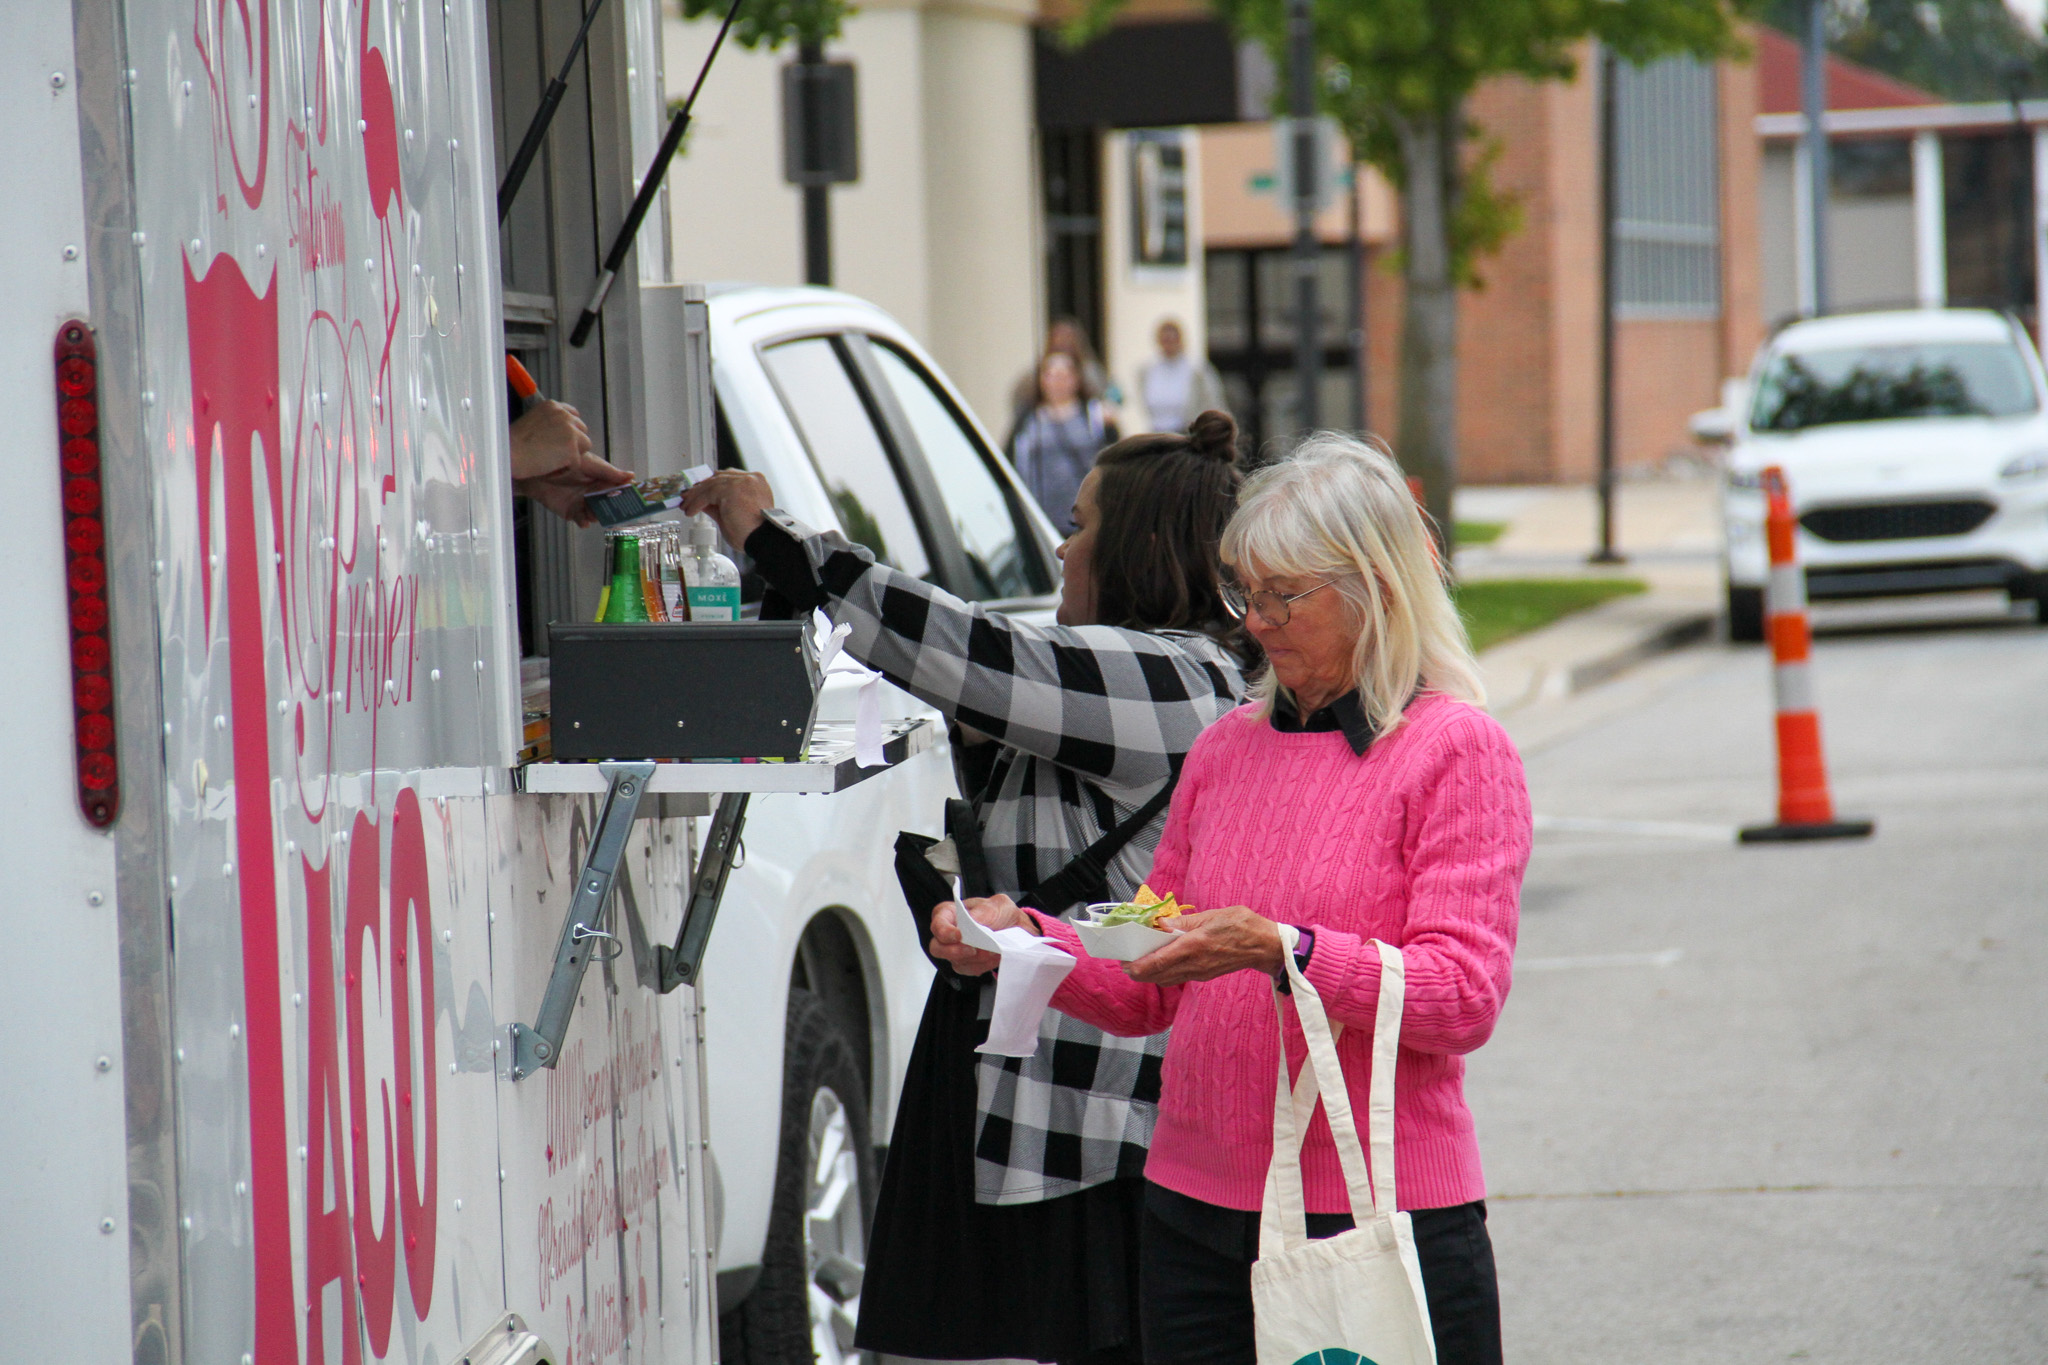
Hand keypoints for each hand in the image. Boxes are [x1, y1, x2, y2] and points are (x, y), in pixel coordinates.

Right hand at [510, 399, 593, 481]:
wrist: (508, 454)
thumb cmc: (512, 443)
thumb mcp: (531, 421)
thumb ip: (549, 422)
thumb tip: (561, 432)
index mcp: (553, 406)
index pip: (574, 414)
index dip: (570, 429)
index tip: (560, 439)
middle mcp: (564, 415)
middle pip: (582, 430)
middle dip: (573, 442)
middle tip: (553, 452)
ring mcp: (570, 431)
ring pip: (585, 445)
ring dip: (572, 455)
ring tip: (551, 459)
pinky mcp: (572, 449)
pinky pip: (577, 463)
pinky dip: (565, 469)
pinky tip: (549, 466)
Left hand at [515, 457, 633, 526]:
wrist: (536, 471)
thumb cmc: (564, 462)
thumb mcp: (590, 464)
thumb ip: (610, 472)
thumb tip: (631, 476)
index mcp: (601, 480)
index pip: (617, 489)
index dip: (625, 495)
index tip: (633, 500)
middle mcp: (594, 493)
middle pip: (609, 505)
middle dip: (612, 509)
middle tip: (615, 511)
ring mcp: (583, 503)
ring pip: (597, 513)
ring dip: (598, 515)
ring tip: (594, 513)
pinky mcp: (571, 512)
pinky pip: (581, 519)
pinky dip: (584, 522)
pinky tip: (585, 521)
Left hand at [680, 469, 774, 548]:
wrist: (762, 540)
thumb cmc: (752, 533)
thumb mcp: (732, 514)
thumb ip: (718, 505)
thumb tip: (702, 503)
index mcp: (755, 482)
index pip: (727, 477)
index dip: (711, 484)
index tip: (698, 492)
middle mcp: (750, 478)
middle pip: (718, 477)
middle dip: (700, 488)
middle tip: (687, 498)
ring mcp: (741, 481)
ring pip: (711, 485)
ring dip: (695, 497)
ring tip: (686, 507)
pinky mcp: (732, 489)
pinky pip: (708, 493)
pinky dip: (696, 502)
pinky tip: (691, 511)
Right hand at [928, 893, 1039, 976]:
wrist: (1015, 929)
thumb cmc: (1000, 913)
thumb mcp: (997, 905)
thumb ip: (984, 911)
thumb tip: (972, 921)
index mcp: (950, 913)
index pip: (937, 923)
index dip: (944, 931)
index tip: (959, 935)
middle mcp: (948, 933)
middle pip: (937, 948)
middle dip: (954, 952)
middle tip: (973, 951)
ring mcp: (954, 950)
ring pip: (955, 962)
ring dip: (976, 959)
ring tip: (993, 950)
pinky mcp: (965, 963)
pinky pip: (969, 969)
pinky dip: (983, 965)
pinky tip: (994, 956)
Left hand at [1123, 907, 1283, 985]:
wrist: (1265, 945)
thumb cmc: (1240, 925)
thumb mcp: (1209, 916)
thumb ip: (1182, 922)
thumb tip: (1159, 924)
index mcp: (1193, 946)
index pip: (1156, 963)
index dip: (1136, 965)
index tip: (1123, 960)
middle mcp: (1194, 965)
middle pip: (1156, 976)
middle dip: (1138, 970)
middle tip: (1127, 958)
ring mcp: (1199, 973)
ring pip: (1165, 979)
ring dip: (1150, 972)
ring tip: (1142, 957)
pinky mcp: (1203, 975)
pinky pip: (1177, 977)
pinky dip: (1164, 971)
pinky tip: (1162, 958)